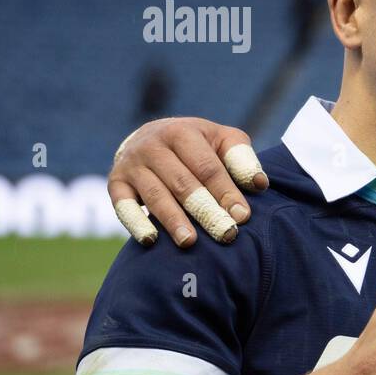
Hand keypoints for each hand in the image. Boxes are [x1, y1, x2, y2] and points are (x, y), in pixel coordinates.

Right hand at [109, 117, 267, 246]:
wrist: (151, 138)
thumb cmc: (199, 147)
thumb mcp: (221, 141)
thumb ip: (241, 158)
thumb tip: (259, 183)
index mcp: (182, 132)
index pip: (207, 166)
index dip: (226, 191)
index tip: (242, 216)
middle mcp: (152, 145)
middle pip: (183, 183)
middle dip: (206, 211)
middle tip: (225, 234)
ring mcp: (131, 165)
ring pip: (155, 196)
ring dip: (173, 221)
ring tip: (190, 243)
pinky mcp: (116, 183)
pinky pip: (122, 205)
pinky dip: (135, 223)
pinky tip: (151, 241)